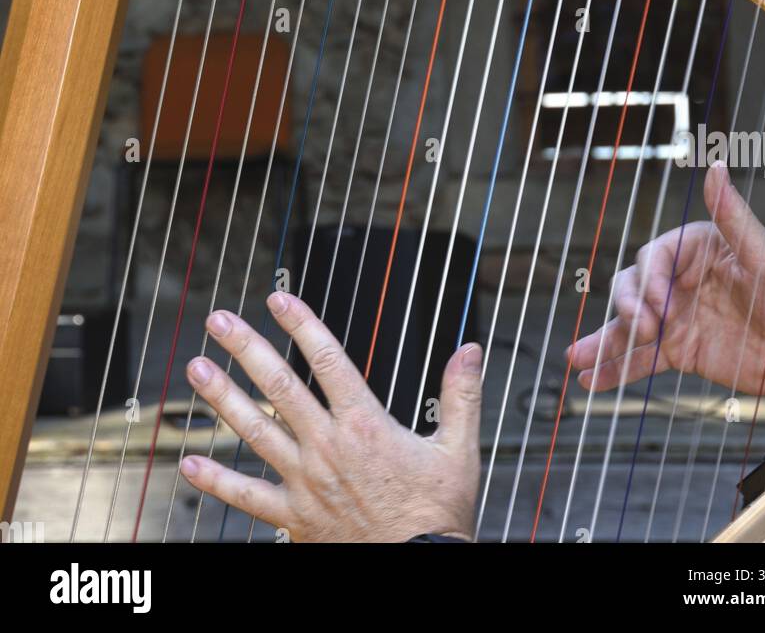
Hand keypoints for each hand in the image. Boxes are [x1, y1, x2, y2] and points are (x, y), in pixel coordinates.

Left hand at [180, 291, 481, 541]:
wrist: (419, 569)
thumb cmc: (437, 516)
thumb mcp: (459, 450)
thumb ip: (460, 395)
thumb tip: (469, 351)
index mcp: (365, 425)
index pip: (327, 360)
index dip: (301, 324)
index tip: (278, 299)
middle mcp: (328, 447)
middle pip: (279, 387)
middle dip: (246, 348)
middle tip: (219, 320)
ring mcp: (305, 482)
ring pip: (255, 431)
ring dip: (222, 397)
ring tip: (197, 368)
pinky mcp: (294, 516)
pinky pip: (247, 496)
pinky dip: (217, 480)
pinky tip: (190, 464)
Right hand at [567, 162, 764, 420]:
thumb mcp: (762, 255)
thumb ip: (733, 214)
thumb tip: (717, 165)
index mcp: (694, 250)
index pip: (653, 258)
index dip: (650, 281)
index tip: (662, 307)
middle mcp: (678, 281)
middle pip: (631, 287)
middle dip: (628, 309)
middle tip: (643, 330)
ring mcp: (675, 317)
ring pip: (627, 325)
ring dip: (601, 340)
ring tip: (575, 358)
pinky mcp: (679, 350)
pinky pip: (640, 359)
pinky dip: (616, 369)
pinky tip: (591, 380)